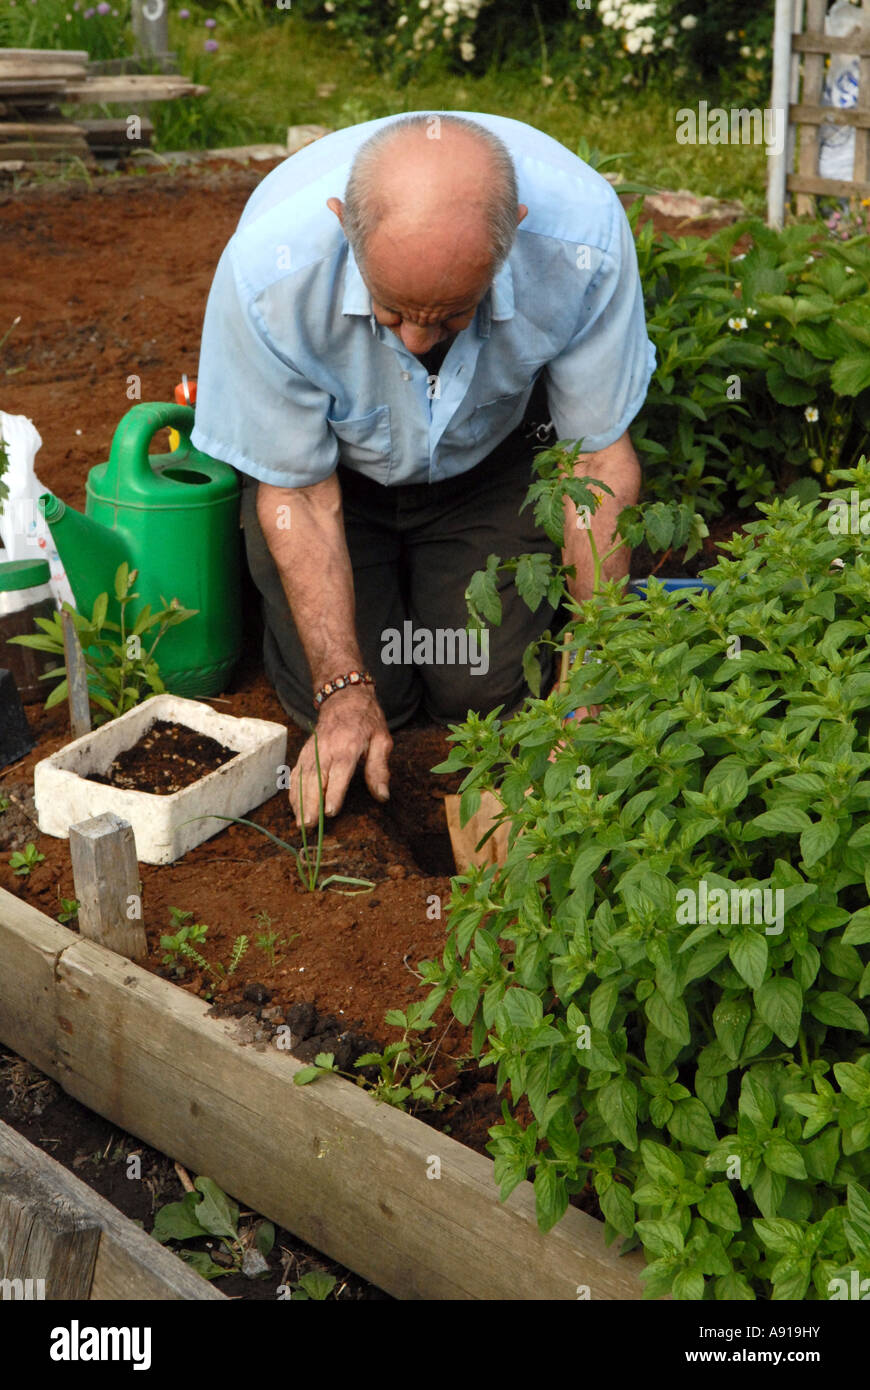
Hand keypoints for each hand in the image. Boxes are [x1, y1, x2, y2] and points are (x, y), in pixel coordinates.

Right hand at [289, 686, 392, 827]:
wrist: (344, 697)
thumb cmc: (367, 721)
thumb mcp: (382, 740)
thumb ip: (380, 768)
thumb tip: (383, 796)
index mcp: (348, 745)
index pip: (339, 771)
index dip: (334, 792)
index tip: (330, 812)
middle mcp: (327, 748)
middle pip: (316, 778)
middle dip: (311, 803)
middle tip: (310, 825)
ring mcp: (313, 750)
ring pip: (303, 777)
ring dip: (300, 801)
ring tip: (301, 823)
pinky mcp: (305, 752)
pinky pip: (296, 773)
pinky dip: (293, 791)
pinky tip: (294, 808)